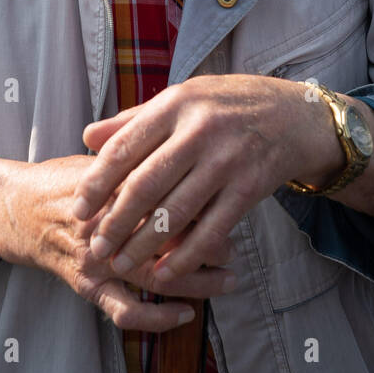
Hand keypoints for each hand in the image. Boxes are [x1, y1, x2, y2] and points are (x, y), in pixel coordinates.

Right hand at [6, 153, 234, 330]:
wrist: (16, 209)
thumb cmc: (66, 180)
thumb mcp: (103, 158)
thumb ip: (141, 157)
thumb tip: (194, 151)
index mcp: (115, 187)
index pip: (170, 197)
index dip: (205, 205)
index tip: (229, 208)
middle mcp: (107, 224)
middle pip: (170, 239)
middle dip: (210, 247)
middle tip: (235, 250)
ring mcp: (96, 259)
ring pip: (155, 277)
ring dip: (198, 283)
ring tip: (228, 281)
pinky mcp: (86, 285)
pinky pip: (124, 311)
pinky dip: (157, 318)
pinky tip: (185, 314)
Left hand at [72, 76, 343, 280]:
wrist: (296, 116)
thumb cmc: (228, 106)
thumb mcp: (182, 99)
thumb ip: (134, 120)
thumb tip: (86, 136)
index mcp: (176, 104)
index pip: (124, 148)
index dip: (97, 183)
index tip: (78, 209)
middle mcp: (200, 130)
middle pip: (146, 184)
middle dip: (115, 222)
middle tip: (95, 248)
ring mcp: (228, 160)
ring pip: (176, 212)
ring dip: (144, 245)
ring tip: (121, 265)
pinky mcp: (250, 187)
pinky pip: (212, 229)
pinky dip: (187, 255)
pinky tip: (166, 273)